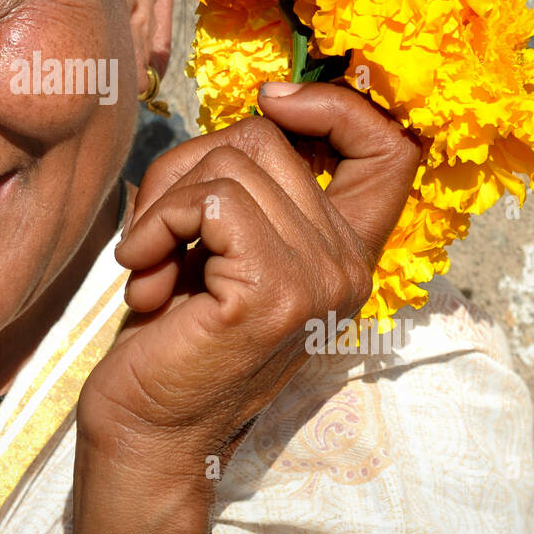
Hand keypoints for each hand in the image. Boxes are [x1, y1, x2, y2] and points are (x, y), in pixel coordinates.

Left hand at [71, 80, 420, 533]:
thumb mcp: (224, 245)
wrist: (145, 430)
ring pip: (231, 163)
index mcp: (345, 252)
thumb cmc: (173, 334)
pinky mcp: (272, 294)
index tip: (273, 102)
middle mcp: (348, 266)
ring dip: (163, 204)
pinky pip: (208, 202)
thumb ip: (253, 186)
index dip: (337, 104)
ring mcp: (317, 281)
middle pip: (266, 140)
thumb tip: (262, 109)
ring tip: (149, 263)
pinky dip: (156, 224)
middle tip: (158, 230)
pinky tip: (142, 272)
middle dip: (188, 169)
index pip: (390, 148)